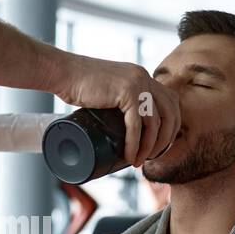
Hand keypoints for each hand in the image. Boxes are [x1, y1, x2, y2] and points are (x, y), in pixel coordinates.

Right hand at [50, 53, 180, 165]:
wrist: (63, 72)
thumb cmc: (79, 85)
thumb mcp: (109, 90)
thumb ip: (121, 100)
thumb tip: (123, 126)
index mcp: (143, 76)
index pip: (170, 102)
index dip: (171, 126)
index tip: (160, 144)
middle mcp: (144, 77)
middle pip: (170, 113)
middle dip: (166, 139)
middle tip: (153, 156)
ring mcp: (138, 83)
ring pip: (155, 122)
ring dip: (150, 146)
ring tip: (139, 161)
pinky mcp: (127, 92)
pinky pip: (137, 125)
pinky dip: (135, 144)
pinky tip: (131, 156)